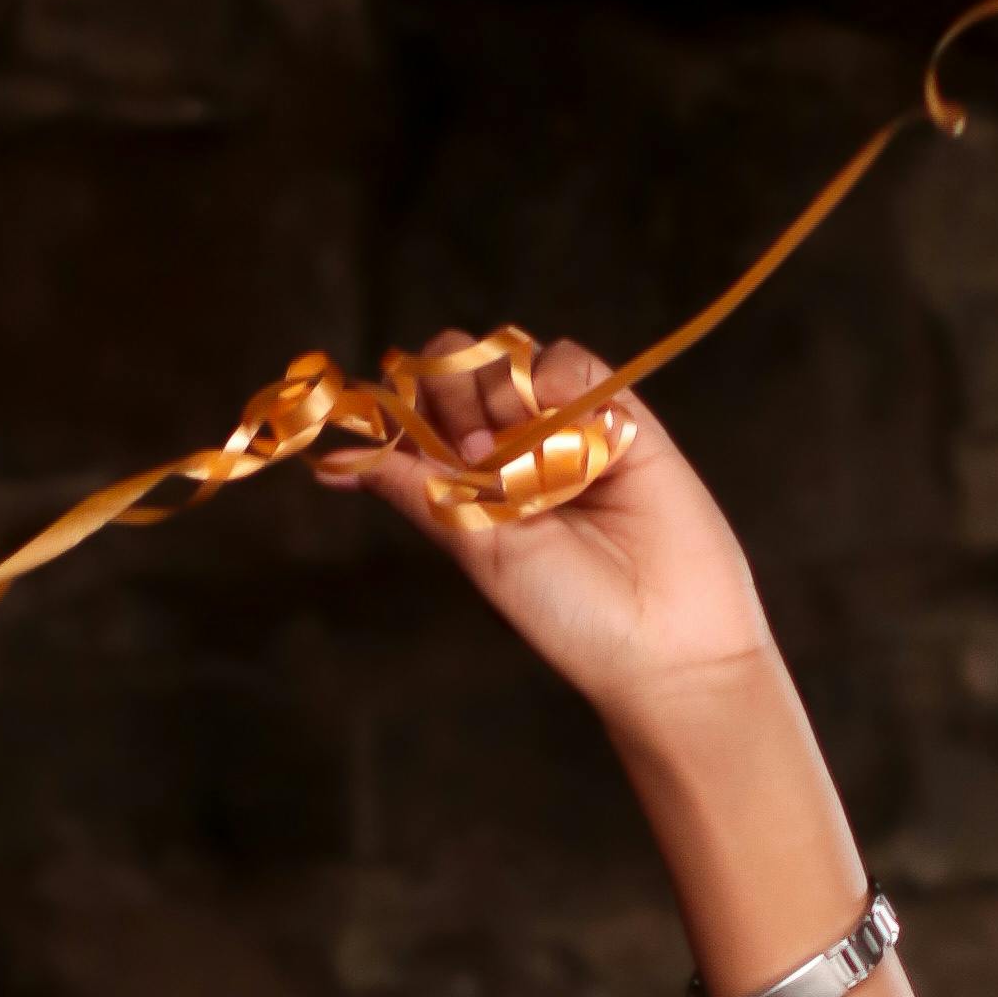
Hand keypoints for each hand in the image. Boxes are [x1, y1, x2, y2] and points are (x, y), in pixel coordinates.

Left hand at [320, 328, 774, 731]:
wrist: (667, 637)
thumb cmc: (567, 611)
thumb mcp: (476, 547)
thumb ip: (414, 490)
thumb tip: (330, 463)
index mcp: (462, 483)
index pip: (413, 411)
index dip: (398, 403)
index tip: (394, 418)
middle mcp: (508, 449)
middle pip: (454, 369)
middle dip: (450, 390)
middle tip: (477, 448)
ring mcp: (561, 428)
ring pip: (507, 358)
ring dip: (505, 397)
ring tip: (535, 467)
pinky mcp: (618, 414)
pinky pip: (570, 362)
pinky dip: (558, 384)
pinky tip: (573, 436)